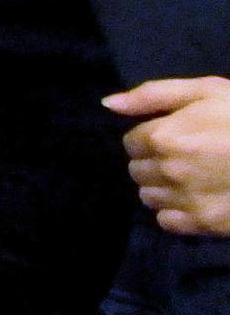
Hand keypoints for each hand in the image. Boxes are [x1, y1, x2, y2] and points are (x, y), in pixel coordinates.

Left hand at [107, 76, 229, 234]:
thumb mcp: (205, 91)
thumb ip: (153, 96)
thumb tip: (108, 103)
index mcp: (165, 136)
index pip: (131, 142)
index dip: (150, 138)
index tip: (172, 136)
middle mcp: (168, 170)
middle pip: (137, 170)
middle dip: (153, 162)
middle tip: (185, 157)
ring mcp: (185, 199)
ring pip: (148, 197)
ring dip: (162, 188)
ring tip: (192, 178)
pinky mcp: (204, 223)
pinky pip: (166, 222)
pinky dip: (175, 212)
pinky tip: (197, 199)